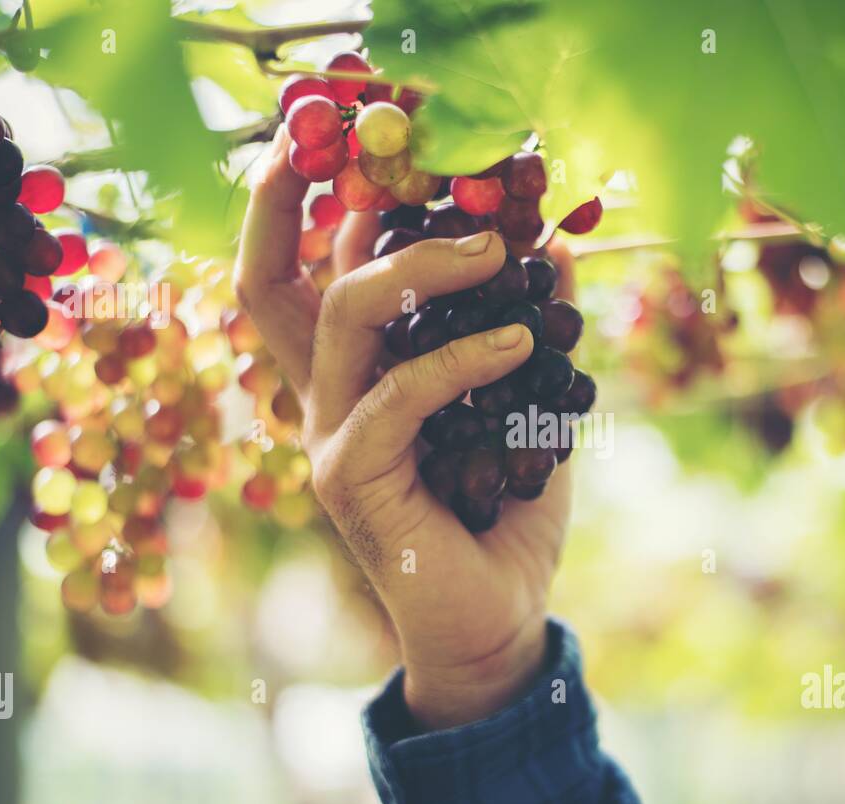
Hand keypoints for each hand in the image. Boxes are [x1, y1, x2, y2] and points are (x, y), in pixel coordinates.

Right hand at [234, 128, 573, 729]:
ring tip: (497, 252)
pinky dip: (460, 359)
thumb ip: (536, 328)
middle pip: (283, 277)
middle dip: (326, 205)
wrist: (496, 616)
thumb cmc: (506, 511)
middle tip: (422, 173)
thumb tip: (561, 245)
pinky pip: (397, 397)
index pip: (315, 269)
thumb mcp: (531, 403)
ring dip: (419, 270)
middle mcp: (325, 396)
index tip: (388, 146)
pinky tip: (520, 340)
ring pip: (343, 319)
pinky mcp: (351, 480)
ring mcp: (329, 437)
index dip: (331, 202)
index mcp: (355, 372)